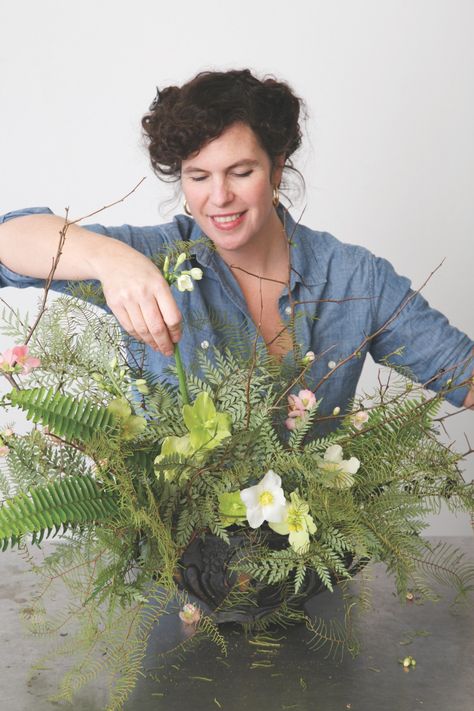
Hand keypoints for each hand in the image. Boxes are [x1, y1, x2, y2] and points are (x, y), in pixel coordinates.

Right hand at [94, 241, 181, 355]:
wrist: (112, 260)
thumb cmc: (141, 270)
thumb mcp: (158, 279)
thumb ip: (166, 301)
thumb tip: (172, 330)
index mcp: (159, 285)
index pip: (172, 316)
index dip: (176, 332)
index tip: (177, 339)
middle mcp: (143, 293)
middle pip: (156, 327)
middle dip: (164, 343)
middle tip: (168, 351)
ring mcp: (127, 299)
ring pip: (142, 330)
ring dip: (151, 342)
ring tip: (157, 347)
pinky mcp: (115, 304)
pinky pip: (129, 327)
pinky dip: (138, 336)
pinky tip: (144, 339)